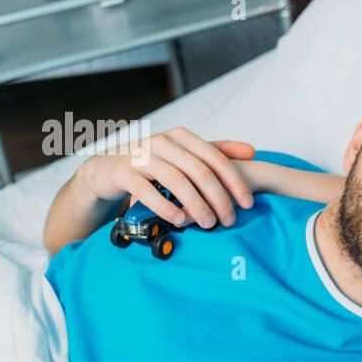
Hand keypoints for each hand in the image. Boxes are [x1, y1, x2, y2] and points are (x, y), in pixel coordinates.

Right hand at [79, 127, 255, 230]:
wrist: (108, 169)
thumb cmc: (154, 165)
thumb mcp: (185, 155)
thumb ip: (216, 152)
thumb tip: (253, 151)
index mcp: (182, 137)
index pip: (216, 158)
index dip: (234, 181)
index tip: (248, 204)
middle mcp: (163, 142)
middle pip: (199, 171)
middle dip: (218, 198)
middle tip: (229, 220)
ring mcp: (141, 155)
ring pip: (176, 180)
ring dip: (195, 205)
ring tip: (207, 224)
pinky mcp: (123, 172)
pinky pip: (147, 190)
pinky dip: (165, 206)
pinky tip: (179, 220)